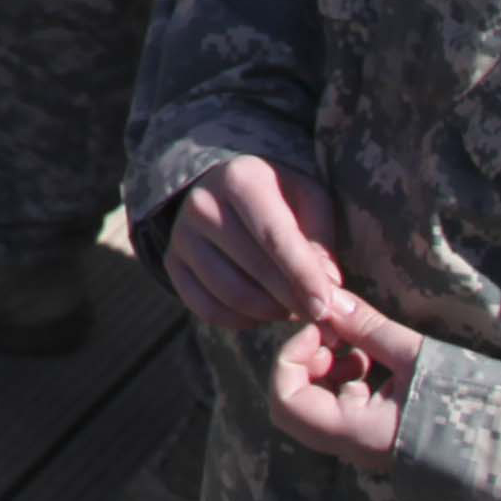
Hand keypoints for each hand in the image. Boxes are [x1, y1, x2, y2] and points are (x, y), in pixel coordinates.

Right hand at [161, 153, 354, 335]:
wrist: (227, 190)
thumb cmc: (280, 196)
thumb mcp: (309, 200)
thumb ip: (320, 241)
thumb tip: (327, 287)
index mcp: (240, 179)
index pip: (274, 238)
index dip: (303, 276)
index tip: (326, 306)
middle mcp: (202, 204)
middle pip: (255, 270)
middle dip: (293, 301)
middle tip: (321, 317)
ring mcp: (182, 235)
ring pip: (232, 295)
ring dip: (270, 313)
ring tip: (293, 308)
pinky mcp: (173, 263)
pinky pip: (208, 309)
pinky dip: (242, 321)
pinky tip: (263, 312)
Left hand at [261, 293, 427, 462]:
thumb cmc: (468, 399)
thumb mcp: (415, 355)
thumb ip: (366, 327)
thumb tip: (327, 296)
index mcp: (355, 431)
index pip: (286, 401)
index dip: (291, 358)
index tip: (322, 329)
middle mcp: (350, 446)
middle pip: (293, 404)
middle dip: (305, 362)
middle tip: (335, 334)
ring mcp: (362, 444)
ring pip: (314, 405)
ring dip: (325, 368)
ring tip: (360, 346)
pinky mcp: (375, 435)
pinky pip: (340, 408)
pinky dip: (344, 379)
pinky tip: (372, 360)